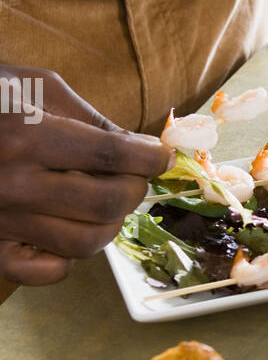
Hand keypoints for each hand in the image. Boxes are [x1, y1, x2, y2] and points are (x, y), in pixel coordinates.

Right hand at [0, 66, 169, 285]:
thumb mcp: (34, 87)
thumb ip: (88, 117)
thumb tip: (138, 145)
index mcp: (27, 136)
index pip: (111, 154)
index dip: (149, 157)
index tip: (160, 157)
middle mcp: (15, 184)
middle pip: (107, 202)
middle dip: (134, 189)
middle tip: (133, 178)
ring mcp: (3, 221)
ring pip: (86, 241)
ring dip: (110, 224)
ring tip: (105, 203)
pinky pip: (46, 272)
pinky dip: (69, 258)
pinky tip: (66, 230)